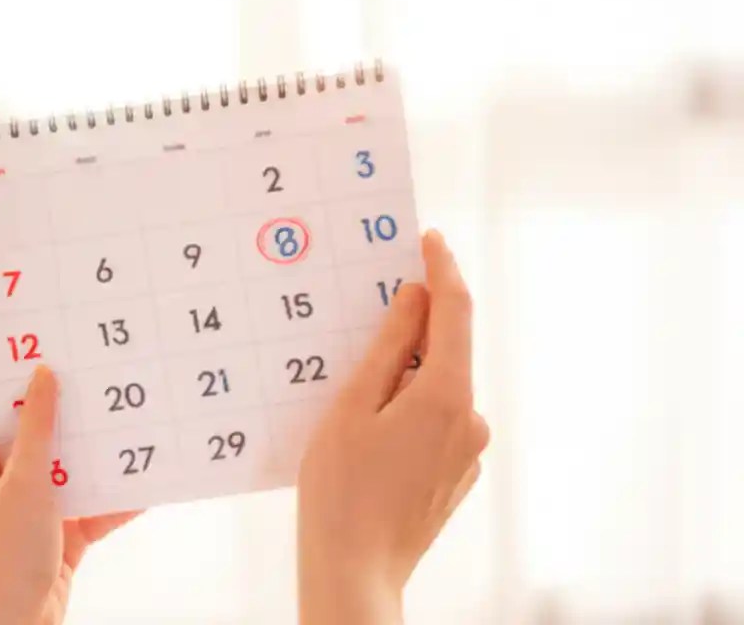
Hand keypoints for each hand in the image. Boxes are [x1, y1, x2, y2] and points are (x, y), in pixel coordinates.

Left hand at [0, 366, 140, 624]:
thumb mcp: (23, 487)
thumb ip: (38, 431)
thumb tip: (43, 373)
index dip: (7, 361)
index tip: (42, 330)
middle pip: (32, 425)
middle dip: (67, 399)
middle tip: (102, 364)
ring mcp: (29, 507)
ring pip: (68, 464)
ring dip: (98, 447)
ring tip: (134, 412)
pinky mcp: (58, 537)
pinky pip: (91, 506)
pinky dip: (117, 497)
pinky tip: (149, 479)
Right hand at [297, 231, 489, 624]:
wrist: (355, 572)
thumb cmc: (341, 491)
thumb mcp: (352, 407)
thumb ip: (389, 348)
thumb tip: (415, 299)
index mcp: (447, 396)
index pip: (455, 312)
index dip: (442, 270)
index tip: (428, 239)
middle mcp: (470, 420)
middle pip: (444, 352)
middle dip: (411, 328)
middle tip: (364, 314)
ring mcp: (467, 452)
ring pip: (436, 390)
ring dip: (403, 377)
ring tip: (350, 394)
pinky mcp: (455, 475)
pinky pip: (434, 422)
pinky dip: (406, 410)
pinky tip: (367, 431)